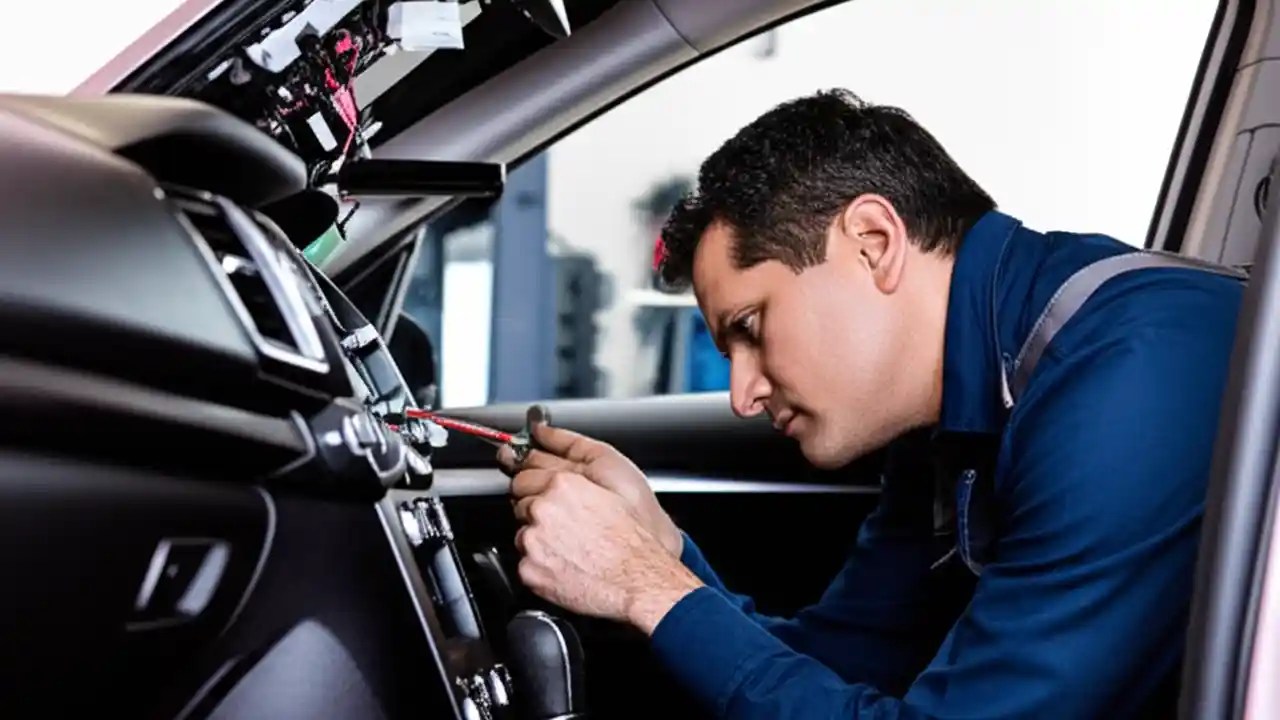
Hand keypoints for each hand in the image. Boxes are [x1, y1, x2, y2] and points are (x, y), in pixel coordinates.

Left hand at [498, 422, 683, 556]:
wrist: (639, 578)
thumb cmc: (633, 530)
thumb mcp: (612, 471)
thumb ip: (570, 445)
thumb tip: (541, 431)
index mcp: (560, 485)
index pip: (523, 472)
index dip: (534, 480)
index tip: (537, 486)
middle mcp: (542, 511)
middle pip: (519, 501)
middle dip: (537, 506)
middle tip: (566, 521)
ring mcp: (533, 542)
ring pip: (521, 531)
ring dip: (538, 535)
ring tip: (571, 543)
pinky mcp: (529, 571)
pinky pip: (525, 561)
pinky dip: (540, 561)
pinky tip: (565, 561)